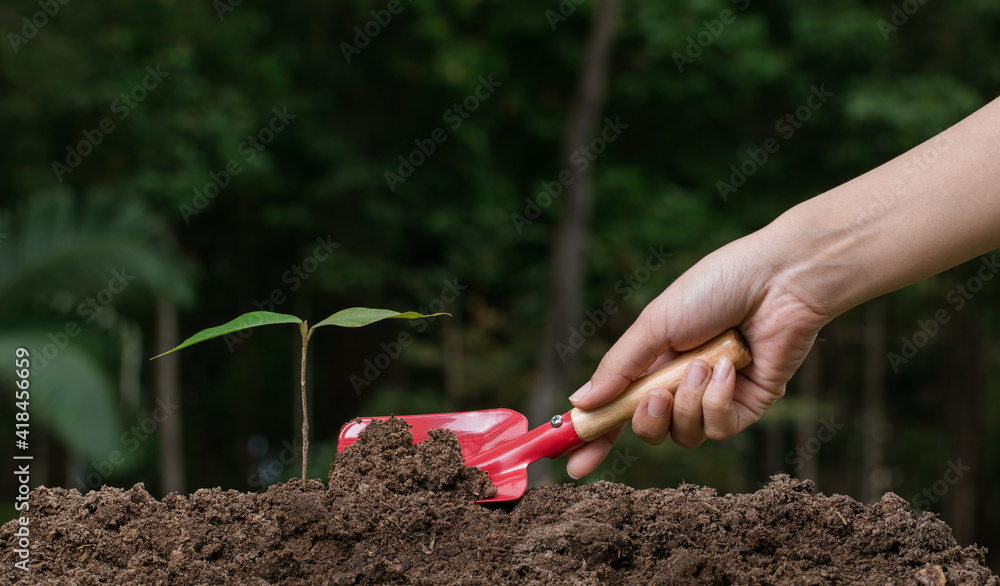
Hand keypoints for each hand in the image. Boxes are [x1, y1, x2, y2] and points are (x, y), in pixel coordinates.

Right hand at [565, 231, 829, 478]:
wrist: (779, 280)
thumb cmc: (716, 288)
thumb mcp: (655, 324)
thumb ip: (618, 367)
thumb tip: (580, 402)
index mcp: (654, 360)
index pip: (618, 406)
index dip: (595, 435)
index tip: (572, 462)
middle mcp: (681, 382)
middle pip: (649, 429)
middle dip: (646, 420)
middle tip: (654, 396)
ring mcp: (715, 397)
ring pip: (684, 434)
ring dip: (689, 402)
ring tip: (704, 364)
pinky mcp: (748, 405)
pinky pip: (719, 428)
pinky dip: (718, 401)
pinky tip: (729, 369)